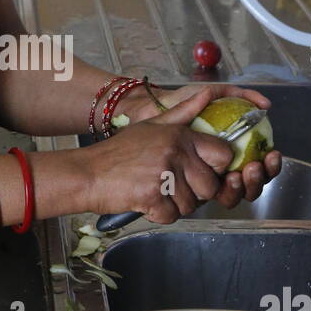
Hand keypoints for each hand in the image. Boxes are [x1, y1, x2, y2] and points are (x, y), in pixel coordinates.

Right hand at [97, 81, 281, 217]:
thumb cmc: (118, 153)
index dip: (216, 169)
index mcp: (180, 135)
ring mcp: (164, 175)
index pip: (224, 155)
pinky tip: (146, 202)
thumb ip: (183, 112)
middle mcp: (175, 152)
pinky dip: (160, 215)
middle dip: (195, 194)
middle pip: (210, 186)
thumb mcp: (151, 126)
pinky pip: (172, 216)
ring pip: (191, 205)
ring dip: (175, 205)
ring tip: (155, 192)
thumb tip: (207, 94)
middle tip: (172, 187)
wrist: (86, 173)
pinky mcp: (152, 196)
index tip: (201, 172)